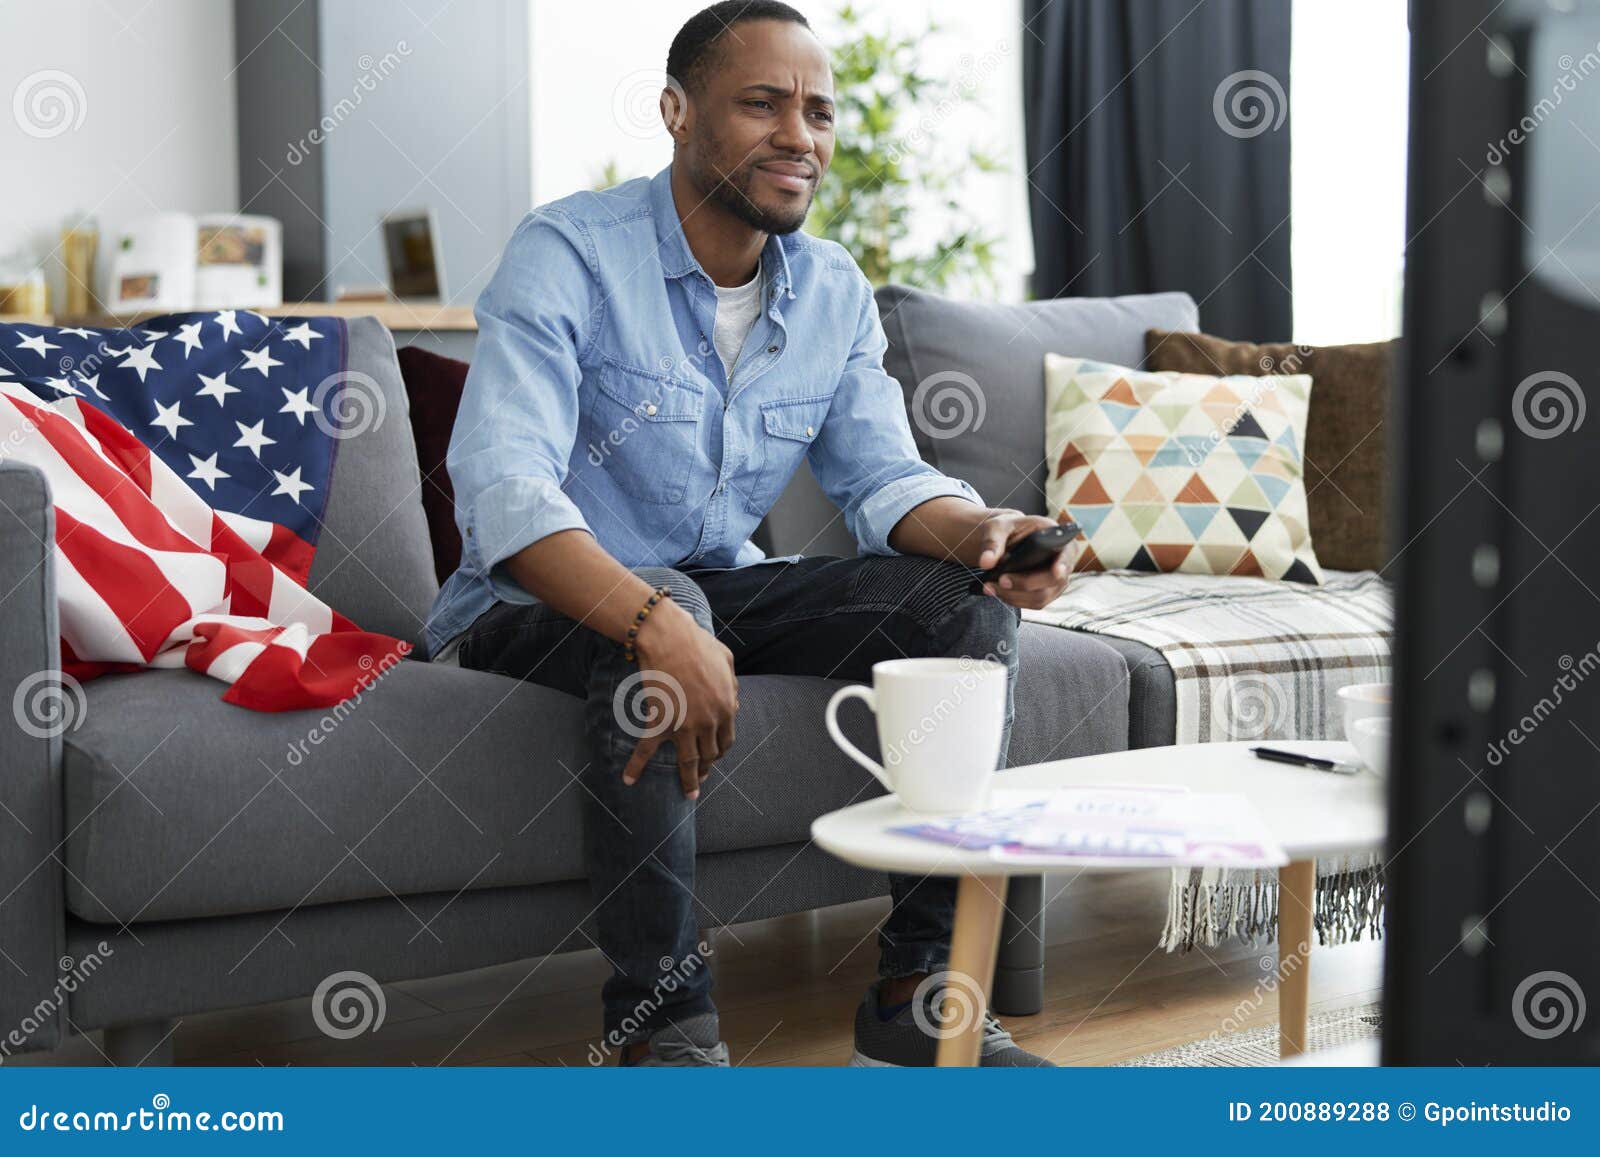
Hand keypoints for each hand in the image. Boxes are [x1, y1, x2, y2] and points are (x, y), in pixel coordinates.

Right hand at [621, 601, 738, 799]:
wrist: (669, 638)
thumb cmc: (698, 643)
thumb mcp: (726, 661)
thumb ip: (732, 684)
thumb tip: (733, 699)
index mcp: (725, 708)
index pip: (726, 740)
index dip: (720, 752)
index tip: (714, 758)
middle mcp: (708, 722)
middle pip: (710, 754)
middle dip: (707, 768)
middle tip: (702, 778)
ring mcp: (683, 725)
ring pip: (688, 762)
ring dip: (689, 780)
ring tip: (688, 793)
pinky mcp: (659, 722)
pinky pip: (645, 751)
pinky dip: (636, 767)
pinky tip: (629, 779)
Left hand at [974, 510, 1078, 610]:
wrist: (1007, 539)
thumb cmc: (1007, 529)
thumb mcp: (997, 527)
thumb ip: (992, 542)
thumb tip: (986, 562)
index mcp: (1057, 537)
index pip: (1068, 552)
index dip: (1063, 563)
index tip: (1056, 571)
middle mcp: (1062, 560)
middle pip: (1051, 581)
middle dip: (1024, 584)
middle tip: (1000, 580)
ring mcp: (1057, 580)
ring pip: (1041, 597)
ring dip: (1014, 596)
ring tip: (990, 587)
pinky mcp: (1047, 592)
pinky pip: (1034, 603)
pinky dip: (1014, 600)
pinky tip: (997, 592)